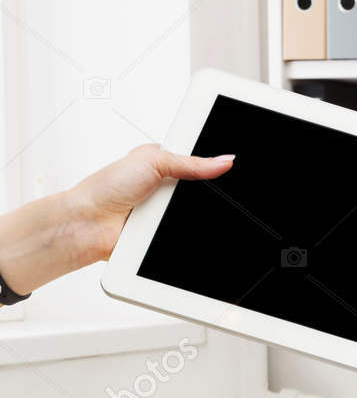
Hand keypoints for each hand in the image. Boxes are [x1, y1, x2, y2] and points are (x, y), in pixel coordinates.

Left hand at [69, 144, 233, 264]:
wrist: (90, 223)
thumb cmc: (106, 188)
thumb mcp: (151, 161)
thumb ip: (190, 162)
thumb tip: (224, 161)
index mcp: (164, 166)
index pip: (199, 163)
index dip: (212, 165)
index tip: (225, 164)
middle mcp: (168, 190)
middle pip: (204, 191)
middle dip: (204, 192)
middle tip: (184, 190)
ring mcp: (169, 214)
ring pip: (200, 214)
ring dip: (190, 213)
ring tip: (168, 210)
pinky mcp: (168, 236)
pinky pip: (192, 237)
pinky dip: (185, 232)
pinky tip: (170, 227)